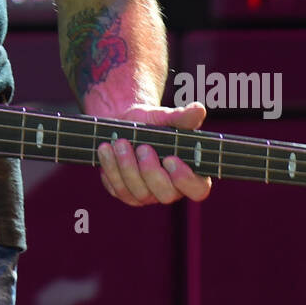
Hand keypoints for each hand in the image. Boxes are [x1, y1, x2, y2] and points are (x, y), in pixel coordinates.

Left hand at [93, 101, 212, 206]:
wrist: (124, 124)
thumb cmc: (151, 123)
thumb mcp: (165, 117)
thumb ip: (182, 118)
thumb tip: (198, 110)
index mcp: (189, 173)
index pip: (197, 189)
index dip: (186, 180)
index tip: (171, 159)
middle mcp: (169, 190)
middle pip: (165, 195)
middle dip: (151, 172)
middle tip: (143, 147)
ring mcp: (146, 195)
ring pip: (138, 193)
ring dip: (126, 167)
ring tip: (120, 142)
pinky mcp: (124, 193)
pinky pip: (117, 189)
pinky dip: (110, 169)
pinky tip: (107, 150)